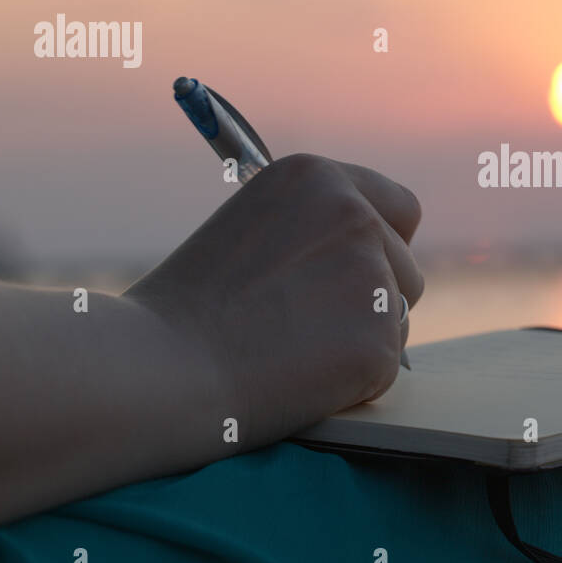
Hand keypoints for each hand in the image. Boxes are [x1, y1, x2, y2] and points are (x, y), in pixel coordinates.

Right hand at [124, 154, 423, 443]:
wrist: (156, 370)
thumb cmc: (184, 313)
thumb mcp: (250, 232)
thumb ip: (311, 233)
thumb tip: (367, 260)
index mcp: (317, 178)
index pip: (399, 209)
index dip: (383, 247)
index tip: (357, 276)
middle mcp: (354, 214)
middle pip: (406, 268)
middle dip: (372, 301)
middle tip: (303, 328)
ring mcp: (373, 275)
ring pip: (398, 319)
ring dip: (360, 340)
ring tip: (287, 352)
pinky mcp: (379, 338)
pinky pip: (385, 368)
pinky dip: (350, 384)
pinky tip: (295, 379)